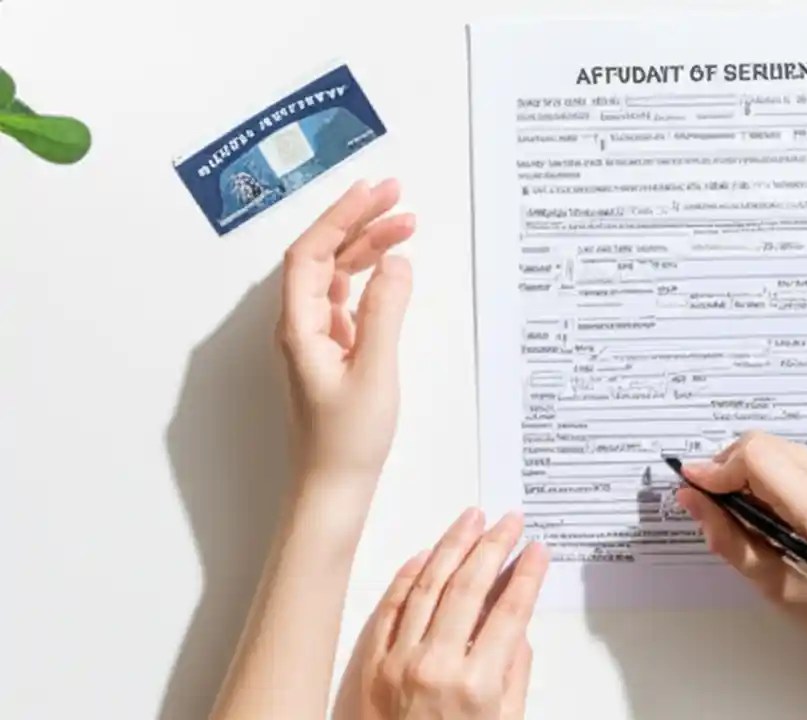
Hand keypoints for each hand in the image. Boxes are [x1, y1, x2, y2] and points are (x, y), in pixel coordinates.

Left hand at [278, 179, 414, 488]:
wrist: (334, 486)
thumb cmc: (347, 439)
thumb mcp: (374, 372)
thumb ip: (384, 313)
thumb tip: (395, 264)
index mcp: (300, 326)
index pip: (310, 253)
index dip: (339, 217)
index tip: (371, 192)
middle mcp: (301, 325)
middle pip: (323, 256)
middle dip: (358, 222)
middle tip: (397, 197)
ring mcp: (316, 337)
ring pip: (337, 275)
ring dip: (367, 247)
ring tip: (405, 226)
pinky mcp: (333, 350)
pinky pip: (347, 297)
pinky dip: (369, 275)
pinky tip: (391, 269)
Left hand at [336, 509, 549, 719]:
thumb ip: (514, 676)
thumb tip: (516, 630)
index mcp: (476, 686)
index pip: (509, 612)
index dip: (527, 575)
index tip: (538, 551)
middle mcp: (434, 667)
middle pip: (470, 587)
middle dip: (493, 546)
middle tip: (510, 521)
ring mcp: (397, 662)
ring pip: (427, 586)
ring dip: (452, 546)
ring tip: (471, 520)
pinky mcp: (370, 665)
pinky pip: (389, 606)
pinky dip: (408, 575)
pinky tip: (426, 554)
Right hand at [676, 432, 806, 651]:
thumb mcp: (771, 580)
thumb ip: (726, 534)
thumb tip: (690, 498)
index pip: (754, 455)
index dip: (716, 468)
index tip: (693, 489)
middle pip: (763, 445)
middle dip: (729, 469)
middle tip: (716, 507)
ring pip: (778, 450)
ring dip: (750, 473)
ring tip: (746, 516)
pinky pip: (796, 461)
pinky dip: (772, 477)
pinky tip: (773, 514)